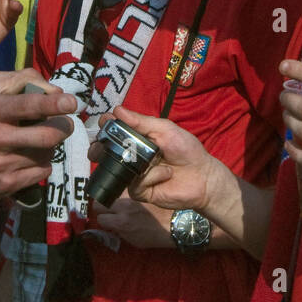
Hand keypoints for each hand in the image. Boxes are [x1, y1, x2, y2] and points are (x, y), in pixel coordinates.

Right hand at [0, 69, 73, 200]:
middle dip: (64, 127)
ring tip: (38, 139)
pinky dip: (42, 163)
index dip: (53, 103)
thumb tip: (56, 90)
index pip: (27, 105)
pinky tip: (28, 156)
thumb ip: (21, 79)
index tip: (72, 102)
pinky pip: (40, 173)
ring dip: (50, 145)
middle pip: (46, 136)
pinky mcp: (2, 187)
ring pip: (46, 155)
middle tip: (65, 123)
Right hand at [90, 195, 174, 248]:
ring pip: (108, 191)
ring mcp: (130, 196)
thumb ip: (120, 232)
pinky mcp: (137, 188)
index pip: (100, 219)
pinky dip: (121, 187)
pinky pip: (122, 184)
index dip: (104, 220)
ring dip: (110, 195)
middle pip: (98, 203)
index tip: (108, 219)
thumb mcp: (134, 240)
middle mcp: (123, 207)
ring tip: (116, 198)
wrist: (175, 222)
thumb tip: (111, 225)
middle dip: (101, 206)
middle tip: (108, 207)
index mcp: (121, 223)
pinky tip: (124, 190)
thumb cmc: (156, 235)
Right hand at [95, 107, 223, 213]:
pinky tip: (166, 174)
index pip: (114, 131)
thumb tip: (117, 110)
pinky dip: (152, 176)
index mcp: (136, 138)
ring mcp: (134, 174)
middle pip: (106, 152)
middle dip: (99, 149)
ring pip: (119, 169)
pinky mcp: (140, 191)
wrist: (202, 176)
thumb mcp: (165, 130)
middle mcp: (132, 156)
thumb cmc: (186, 149)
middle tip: (99, 148)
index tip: (104, 122)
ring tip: (150, 161)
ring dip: (136, 163)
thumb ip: (142, 122)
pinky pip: (135, 183)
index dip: (106, 127)